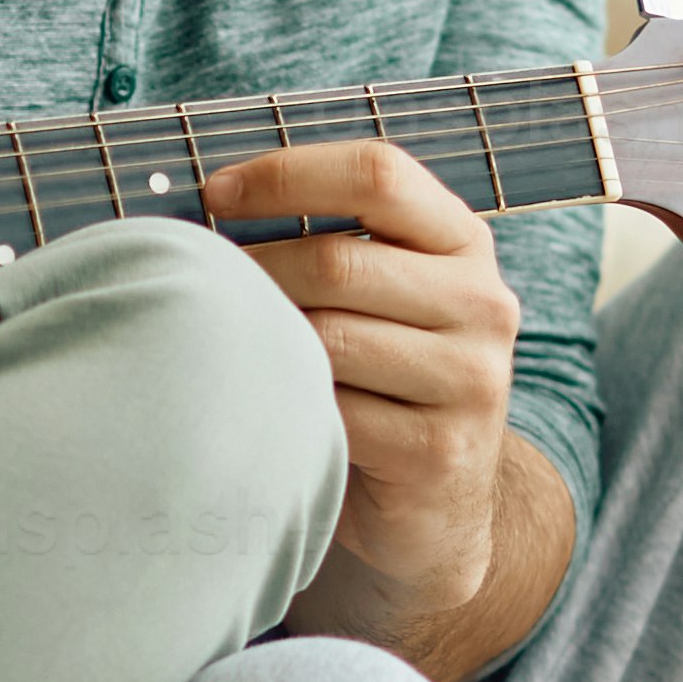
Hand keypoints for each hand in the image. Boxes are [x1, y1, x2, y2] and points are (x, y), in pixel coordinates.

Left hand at [200, 137, 522, 619]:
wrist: (436, 506)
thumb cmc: (380, 381)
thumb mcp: (380, 295)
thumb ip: (329, 241)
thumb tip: (210, 199)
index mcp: (463, 243)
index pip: (378, 174)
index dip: (286, 175)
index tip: (214, 194)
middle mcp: (482, 302)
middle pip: (338, 261)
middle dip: (252, 271)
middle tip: (200, 289)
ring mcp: (470, 379)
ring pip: (328, 339)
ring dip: (261, 341)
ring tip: (228, 348)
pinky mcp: (439, 450)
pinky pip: (331, 412)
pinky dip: (283, 407)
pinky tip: (264, 407)